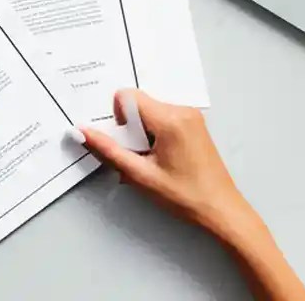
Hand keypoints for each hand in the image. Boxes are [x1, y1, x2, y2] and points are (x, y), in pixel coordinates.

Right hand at [81, 91, 304, 300]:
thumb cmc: (185, 196)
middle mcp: (183, 110)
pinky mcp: (194, 123)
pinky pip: (164, 117)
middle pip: (139, 103)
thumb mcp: (140, 175)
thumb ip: (108, 151)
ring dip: (142, 133)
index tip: (126, 142)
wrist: (220, 208)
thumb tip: (83, 132)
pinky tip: (162, 158)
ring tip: (152, 161)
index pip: (128, 96)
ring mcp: (191, 115)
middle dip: (130, 128)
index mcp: (171, 119)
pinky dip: (155, 133)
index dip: (118, 118)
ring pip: (150, 111)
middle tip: (139, 156)